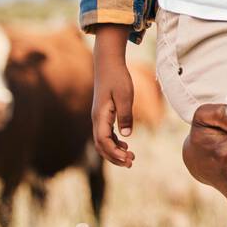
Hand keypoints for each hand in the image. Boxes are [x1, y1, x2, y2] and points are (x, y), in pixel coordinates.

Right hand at [91, 25, 134, 166]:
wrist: (108, 64)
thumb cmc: (117, 77)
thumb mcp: (125, 95)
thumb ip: (125, 115)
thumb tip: (126, 135)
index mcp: (100, 116)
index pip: (103, 141)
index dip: (114, 153)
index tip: (128, 159)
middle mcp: (96, 119)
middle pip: (101, 145)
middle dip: (114, 157)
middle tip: (131, 163)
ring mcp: (99, 117)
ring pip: (103, 141)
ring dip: (114, 151)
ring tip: (130, 158)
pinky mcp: (103, 114)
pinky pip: (106, 134)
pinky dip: (114, 142)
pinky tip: (125, 146)